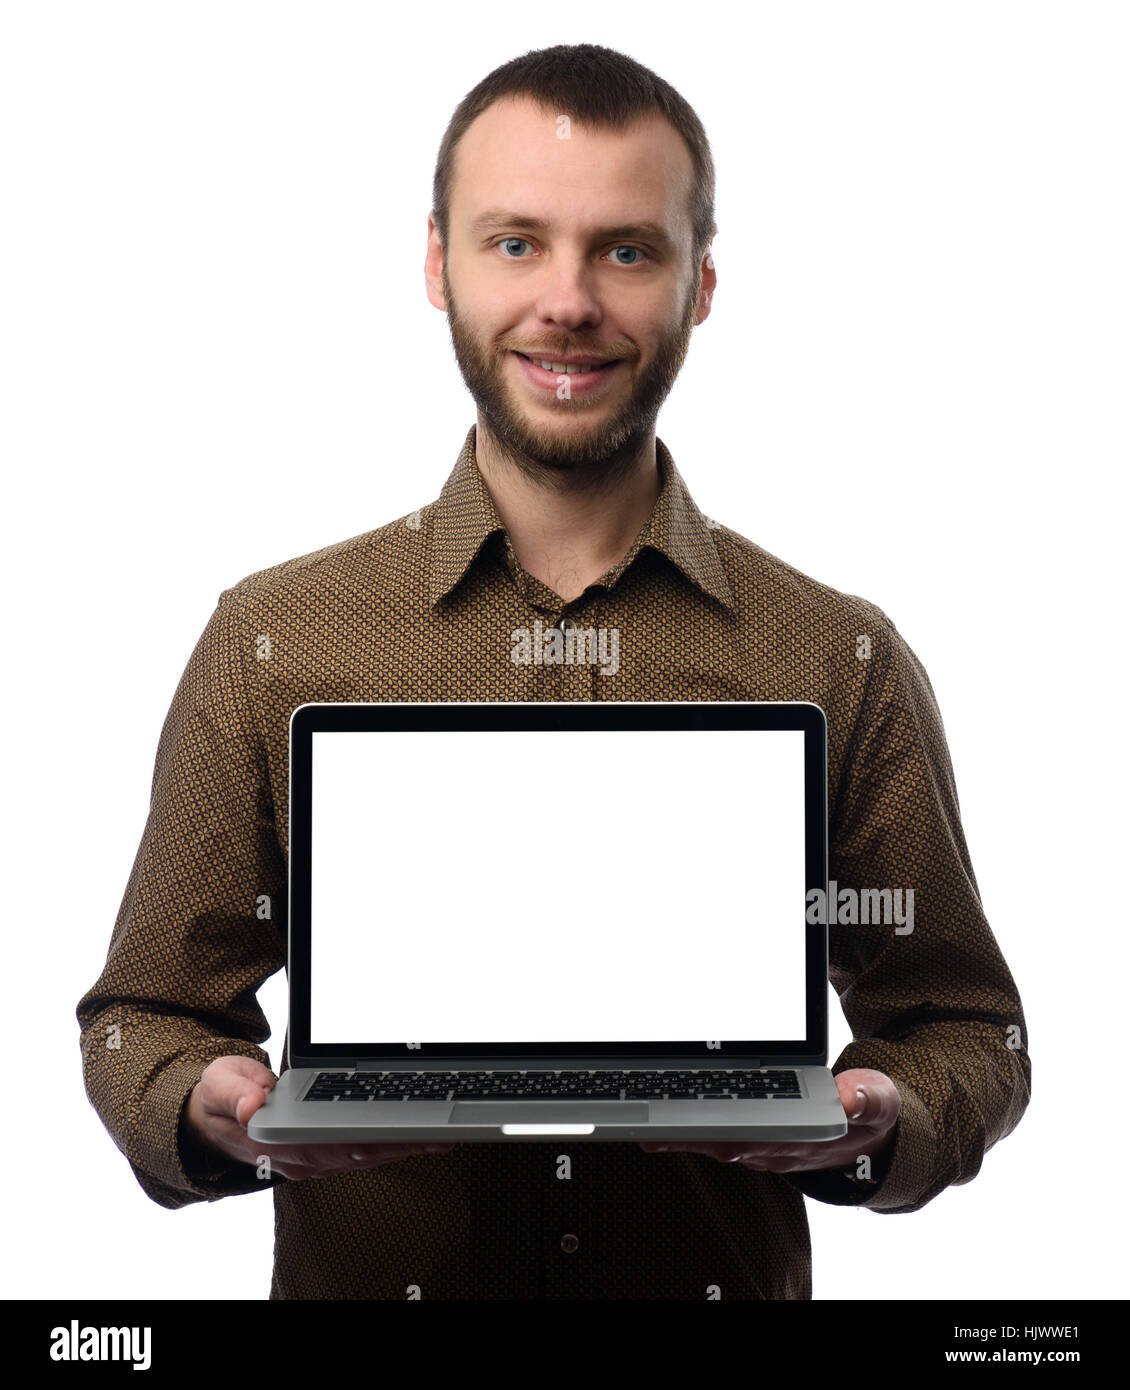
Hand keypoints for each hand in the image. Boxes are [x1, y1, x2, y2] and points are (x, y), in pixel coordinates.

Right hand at [181, 1056, 454, 1180]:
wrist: (211, 1114)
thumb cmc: (221, 1095)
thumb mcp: (221, 1085)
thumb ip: (237, 1094)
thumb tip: (253, 1105)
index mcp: (279, 1140)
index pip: (330, 1143)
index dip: (365, 1141)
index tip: (396, 1136)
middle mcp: (300, 1157)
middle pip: (359, 1153)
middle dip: (400, 1145)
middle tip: (438, 1135)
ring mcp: (313, 1158)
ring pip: (366, 1156)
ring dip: (403, 1148)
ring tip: (441, 1137)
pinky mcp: (322, 1152)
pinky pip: (363, 1152)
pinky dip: (391, 1145)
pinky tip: (416, 1139)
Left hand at [639, 1068, 898, 1175]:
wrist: (869, 1131)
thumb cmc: (869, 1113)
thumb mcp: (879, 1102)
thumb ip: (869, 1099)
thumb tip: (853, 1096)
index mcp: (802, 1137)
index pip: (759, 1138)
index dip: (728, 1135)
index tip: (699, 1131)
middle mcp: (774, 1147)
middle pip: (723, 1143)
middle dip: (687, 1138)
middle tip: (648, 1131)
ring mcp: (760, 1146)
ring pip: (713, 1141)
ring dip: (679, 1136)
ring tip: (641, 1129)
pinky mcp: (750, 1137)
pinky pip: (714, 1135)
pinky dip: (688, 1129)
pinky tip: (661, 1124)